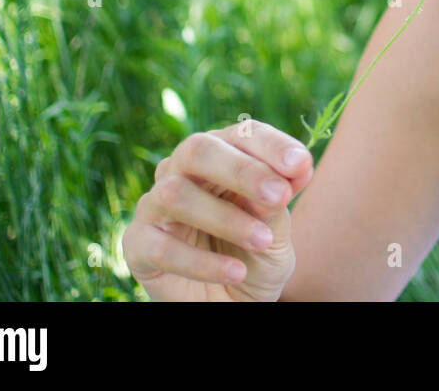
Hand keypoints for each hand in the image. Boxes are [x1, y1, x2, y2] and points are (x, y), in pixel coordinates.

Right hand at [123, 119, 314, 300]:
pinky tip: (235, 272)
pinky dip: (202, 262)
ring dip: (225, 218)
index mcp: (221, 155)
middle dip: (242, 170)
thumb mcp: (277, 231)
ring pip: (175, 194)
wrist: (233, 304)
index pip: (241, 134)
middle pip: (198, 150)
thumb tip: (295, 168)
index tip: (300, 164)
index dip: (271, 145)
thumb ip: (278, 202)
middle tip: (280, 195)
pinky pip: (162, 247)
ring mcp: (154, 206)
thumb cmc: (255, 256)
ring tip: (262, 241)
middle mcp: (181, 171)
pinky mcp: (137, 245)